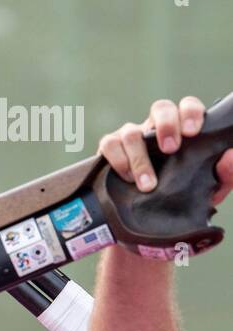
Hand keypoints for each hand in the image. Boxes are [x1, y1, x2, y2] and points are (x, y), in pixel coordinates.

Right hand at [97, 97, 232, 204]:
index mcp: (182, 131)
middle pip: (160, 108)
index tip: (192, 132)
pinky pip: (109, 144)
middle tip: (171, 149)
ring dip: (140, 158)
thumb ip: (225, 174)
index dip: (190, 113)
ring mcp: (131, 138)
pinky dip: (118, 160)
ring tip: (148, 185)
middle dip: (166, 125)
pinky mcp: (109, 150)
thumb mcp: (209, 190)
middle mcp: (156, 129)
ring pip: (131, 131)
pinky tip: (127, 178)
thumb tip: (230, 156)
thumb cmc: (181, 198)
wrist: (145, 223)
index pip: (188, 107)